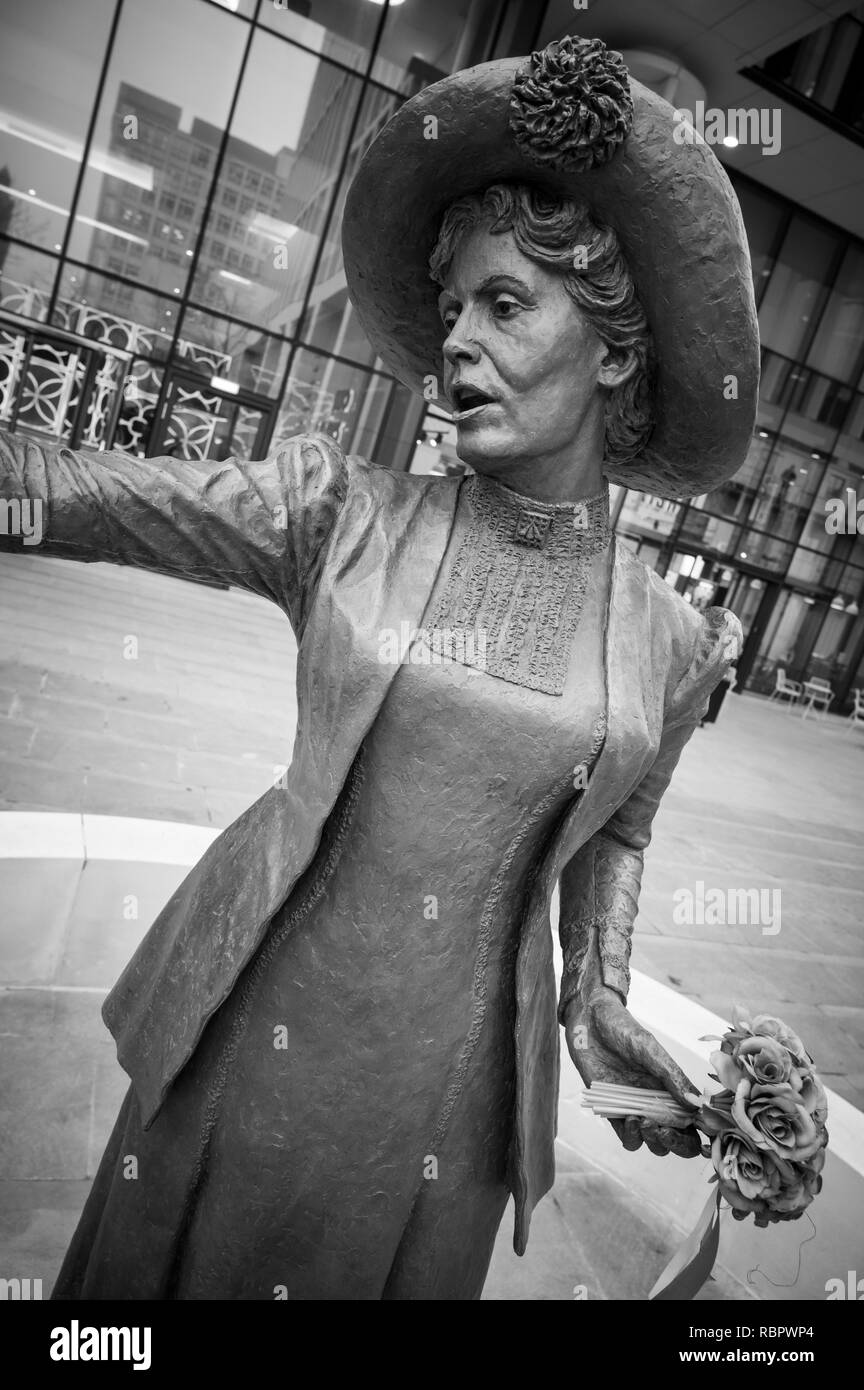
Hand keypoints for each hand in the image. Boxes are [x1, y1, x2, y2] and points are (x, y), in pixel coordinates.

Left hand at [564, 987, 702, 1158]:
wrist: (589, 1019)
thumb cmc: (623, 1028)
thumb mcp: (650, 1049)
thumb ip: (671, 1076)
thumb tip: (696, 1104)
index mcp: (673, 1087)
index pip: (695, 1119)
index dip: (701, 1132)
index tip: (697, 1130)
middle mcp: (658, 1102)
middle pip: (678, 1138)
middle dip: (676, 1142)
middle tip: (664, 1130)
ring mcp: (636, 1108)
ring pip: (653, 1142)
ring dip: (653, 1140)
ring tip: (645, 1122)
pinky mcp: (613, 1111)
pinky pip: (628, 1137)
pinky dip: (632, 1136)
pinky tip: (629, 1120)